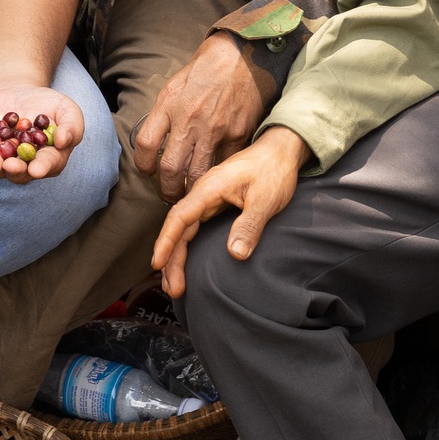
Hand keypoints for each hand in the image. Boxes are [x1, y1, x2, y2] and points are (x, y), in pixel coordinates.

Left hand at [0, 83, 86, 181]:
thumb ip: (71, 125)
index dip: (42, 167)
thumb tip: (62, 141)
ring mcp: (0, 159)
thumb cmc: (46, 104)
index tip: (37, 169)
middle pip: (19, 173)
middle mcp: (23, 164)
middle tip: (11, 166)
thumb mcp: (66, 109)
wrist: (16, 92)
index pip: (46, 165)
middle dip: (15, 170)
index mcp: (48, 159)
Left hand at [132, 34, 269, 200]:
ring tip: (190, 194)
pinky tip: (217, 179)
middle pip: (170, 168)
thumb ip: (165, 112)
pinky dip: (219, 175)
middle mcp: (190, 120)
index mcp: (170, 105)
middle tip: (169, 195)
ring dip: (191, 190)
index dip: (142, 164)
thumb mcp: (175, 83)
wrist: (242, 54)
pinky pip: (225, 164)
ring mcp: (215, 129)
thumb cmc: (207, 66)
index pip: (145, 144)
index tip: (147, 170)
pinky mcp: (238, 133)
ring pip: (197, 174)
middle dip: (167, 189)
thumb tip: (157, 139)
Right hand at [149, 125, 308, 296]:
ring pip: (184, 229)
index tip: (157, 263)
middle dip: (170, 258)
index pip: (180, 217)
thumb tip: (235, 253)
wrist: (281, 152)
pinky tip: (184, 261)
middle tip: (172, 288)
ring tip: (173, 284)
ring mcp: (207, 199)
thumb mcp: (266, 199)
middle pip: (178, 227)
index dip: (166, 242)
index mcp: (209, 188)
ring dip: (176, 256)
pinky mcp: (214, 204)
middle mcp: (203, 194)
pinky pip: (193, 227)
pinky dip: (186, 246)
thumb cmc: (274, 171)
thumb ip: (250, 224)